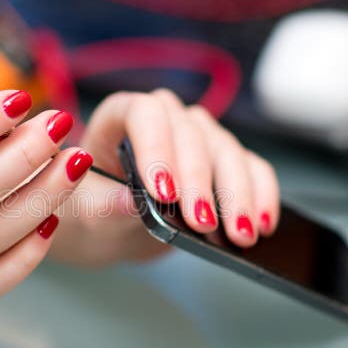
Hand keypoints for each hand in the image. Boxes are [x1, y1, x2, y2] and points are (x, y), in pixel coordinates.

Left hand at [49, 89, 279, 265]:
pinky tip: (261, 224)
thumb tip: (129, 202)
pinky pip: (252, 167)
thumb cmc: (89, 211)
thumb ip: (104, 207)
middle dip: (199, 180)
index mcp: (120, 116)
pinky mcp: (224, 162)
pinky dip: (260, 195)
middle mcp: (164, 119)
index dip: (156, 148)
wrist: (108, 228)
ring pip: (226, 149)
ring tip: (238, 234)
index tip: (163, 194)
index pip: (143, 114)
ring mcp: (198, 137)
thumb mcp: (86, 215)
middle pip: (191, 133)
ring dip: (236, 194)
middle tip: (202, 223)